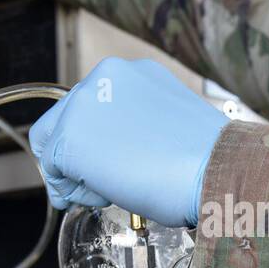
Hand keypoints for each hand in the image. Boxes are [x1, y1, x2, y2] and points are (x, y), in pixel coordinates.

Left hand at [29, 58, 229, 226]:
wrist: (214, 170)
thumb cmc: (204, 158)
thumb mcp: (164, 122)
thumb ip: (132, 123)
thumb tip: (112, 148)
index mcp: (129, 72)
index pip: (87, 105)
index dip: (91, 140)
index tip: (102, 163)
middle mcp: (102, 78)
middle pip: (63, 122)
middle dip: (77, 158)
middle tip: (100, 186)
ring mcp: (82, 105)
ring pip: (55, 146)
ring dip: (76, 175)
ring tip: (112, 191)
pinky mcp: (70, 138)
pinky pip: (54, 170)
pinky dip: (73, 190)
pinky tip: (107, 195)